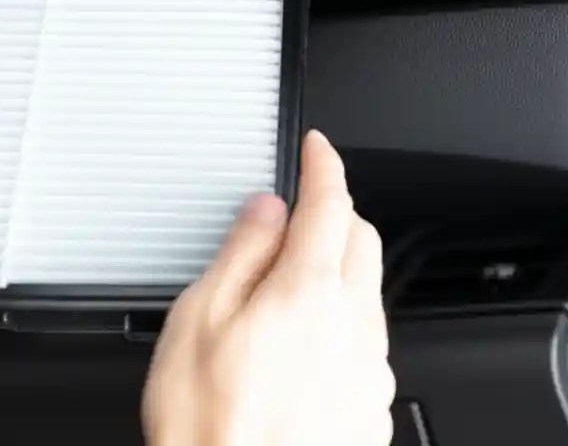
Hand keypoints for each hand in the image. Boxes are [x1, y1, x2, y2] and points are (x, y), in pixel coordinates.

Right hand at [142, 130, 393, 445]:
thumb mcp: (198, 322)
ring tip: (286, 295)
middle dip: (336, 214)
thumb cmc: (208, 429)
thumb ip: (240, 253)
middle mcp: (352, 327)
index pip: (331, 203)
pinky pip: (366, 346)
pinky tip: (302, 351)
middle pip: (362, 241)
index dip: (325, 166)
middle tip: (297, 216)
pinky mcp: (369, 411)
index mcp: (308, 293)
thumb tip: (266, 211)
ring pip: (368, 294)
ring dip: (339, 273)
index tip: (318, 149)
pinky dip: (342, 327)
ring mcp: (367, 372)